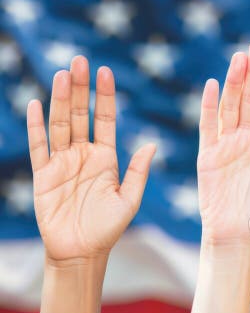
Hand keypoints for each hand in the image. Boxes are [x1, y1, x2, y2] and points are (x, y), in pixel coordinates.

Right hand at [27, 56, 155, 261]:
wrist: (82, 252)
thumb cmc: (108, 228)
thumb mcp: (130, 199)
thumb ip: (138, 171)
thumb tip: (152, 143)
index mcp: (106, 158)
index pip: (105, 119)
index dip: (104, 96)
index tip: (106, 72)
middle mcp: (83, 155)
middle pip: (80, 114)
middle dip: (81, 88)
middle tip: (79, 60)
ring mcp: (62, 162)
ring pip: (60, 123)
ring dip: (61, 99)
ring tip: (62, 74)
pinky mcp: (43, 174)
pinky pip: (38, 146)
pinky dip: (36, 126)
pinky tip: (35, 104)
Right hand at [197, 43, 249, 244]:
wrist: (238, 236)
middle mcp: (246, 141)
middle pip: (249, 101)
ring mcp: (226, 146)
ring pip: (230, 107)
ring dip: (234, 82)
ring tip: (240, 58)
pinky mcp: (207, 155)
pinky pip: (208, 126)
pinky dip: (210, 106)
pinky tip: (213, 84)